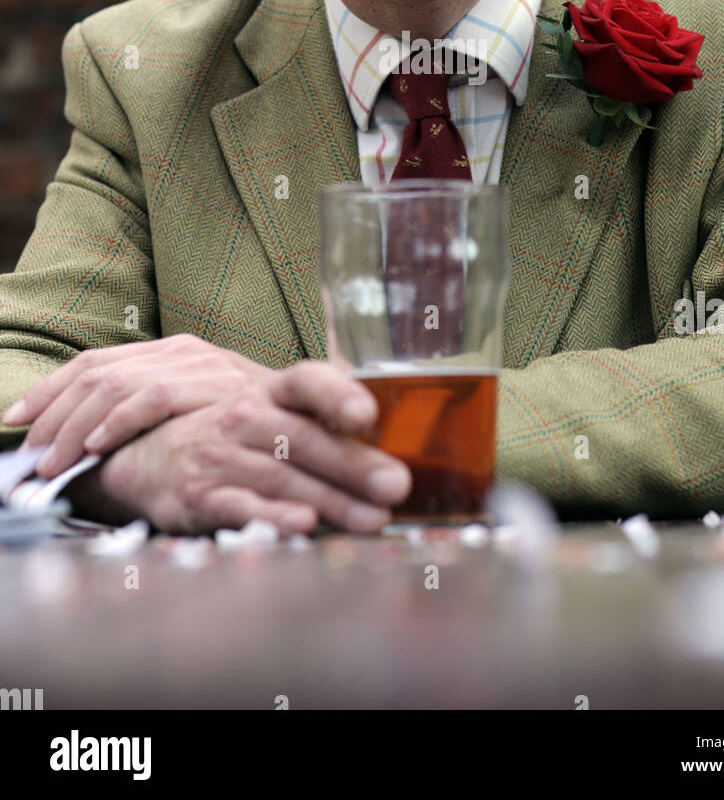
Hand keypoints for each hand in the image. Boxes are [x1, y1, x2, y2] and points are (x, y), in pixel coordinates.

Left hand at [5, 334, 273, 476]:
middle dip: (52, 415)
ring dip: (74, 427)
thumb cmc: (257, 426)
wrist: (319, 413)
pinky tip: (96, 445)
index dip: (50, 390)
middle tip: (30, 458)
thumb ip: (159, 413)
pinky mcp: (212, 381)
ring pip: (113, 385)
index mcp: (170, 351)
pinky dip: (118, 420)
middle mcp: (180, 349)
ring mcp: (197, 362)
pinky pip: (151, 396)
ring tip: (53, 464)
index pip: (93, 363)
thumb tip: (95, 436)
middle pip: (94, 374)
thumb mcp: (202, 412)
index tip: (16, 419)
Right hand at [68, 360, 409, 535]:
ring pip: (282, 477)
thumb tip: (391, 445)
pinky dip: (272, 516)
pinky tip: (305, 525)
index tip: (368, 415)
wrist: (144, 457)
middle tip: (397, 485)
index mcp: (269, 393)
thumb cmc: (229, 437)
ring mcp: (219, 456)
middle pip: (304, 438)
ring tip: (373, 518)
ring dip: (332, 499)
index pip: (306, 381)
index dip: (337, 394)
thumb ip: (322, 422)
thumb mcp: (269, 415)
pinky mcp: (199, 496)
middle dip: (354, 464)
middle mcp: (244, 418)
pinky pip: (240, 506)